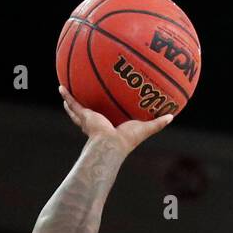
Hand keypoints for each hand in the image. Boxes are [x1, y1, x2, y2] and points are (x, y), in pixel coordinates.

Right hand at [59, 86, 174, 154]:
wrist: (111, 145)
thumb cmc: (127, 141)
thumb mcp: (145, 128)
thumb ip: (157, 123)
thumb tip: (172, 116)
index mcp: (108, 126)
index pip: (105, 118)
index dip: (104, 113)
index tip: (103, 107)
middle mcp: (96, 123)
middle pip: (88, 113)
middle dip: (84, 107)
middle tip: (81, 97)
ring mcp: (88, 119)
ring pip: (77, 108)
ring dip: (70, 101)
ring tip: (64, 90)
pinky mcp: (84, 116)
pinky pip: (74, 103)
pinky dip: (67, 96)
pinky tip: (60, 86)